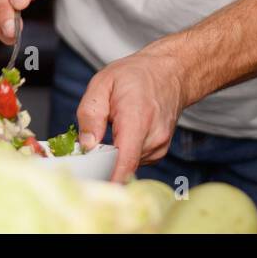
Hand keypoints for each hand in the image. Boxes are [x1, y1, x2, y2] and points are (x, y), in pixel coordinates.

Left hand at [77, 49, 186, 182]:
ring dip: (112, 156)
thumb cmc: (136, 75)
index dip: (106, 179)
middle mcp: (153, 138)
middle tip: (88, 145)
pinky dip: (123, 153)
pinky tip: (122, 134)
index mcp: (137, 119)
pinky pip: (133, 161)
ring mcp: (159, 147)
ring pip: (126, 165)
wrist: (170, 72)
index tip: (89, 185)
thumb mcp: (103, 83)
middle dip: (101, 162)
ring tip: (110, 130)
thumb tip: (86, 146)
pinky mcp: (159, 152)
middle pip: (120, 166)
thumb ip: (90, 115)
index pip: (125, 162)